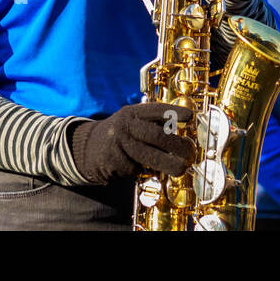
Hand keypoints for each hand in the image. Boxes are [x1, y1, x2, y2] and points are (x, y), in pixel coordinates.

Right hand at [69, 102, 194, 183]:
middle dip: (177, 145)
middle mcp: (125, 126)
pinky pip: (137, 169)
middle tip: (190, 153)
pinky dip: (146, 171)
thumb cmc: (122, 136)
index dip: (173, 111)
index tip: (190, 116)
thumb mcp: (133, 123)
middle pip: (156, 135)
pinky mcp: (114, 162)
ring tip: (181, 169)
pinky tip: (147, 170)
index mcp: (132, 113)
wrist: (88, 149)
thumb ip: (152, 125)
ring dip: (168, 164)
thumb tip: (182, 138)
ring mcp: (119, 145)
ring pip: (149, 156)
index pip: (155, 109)